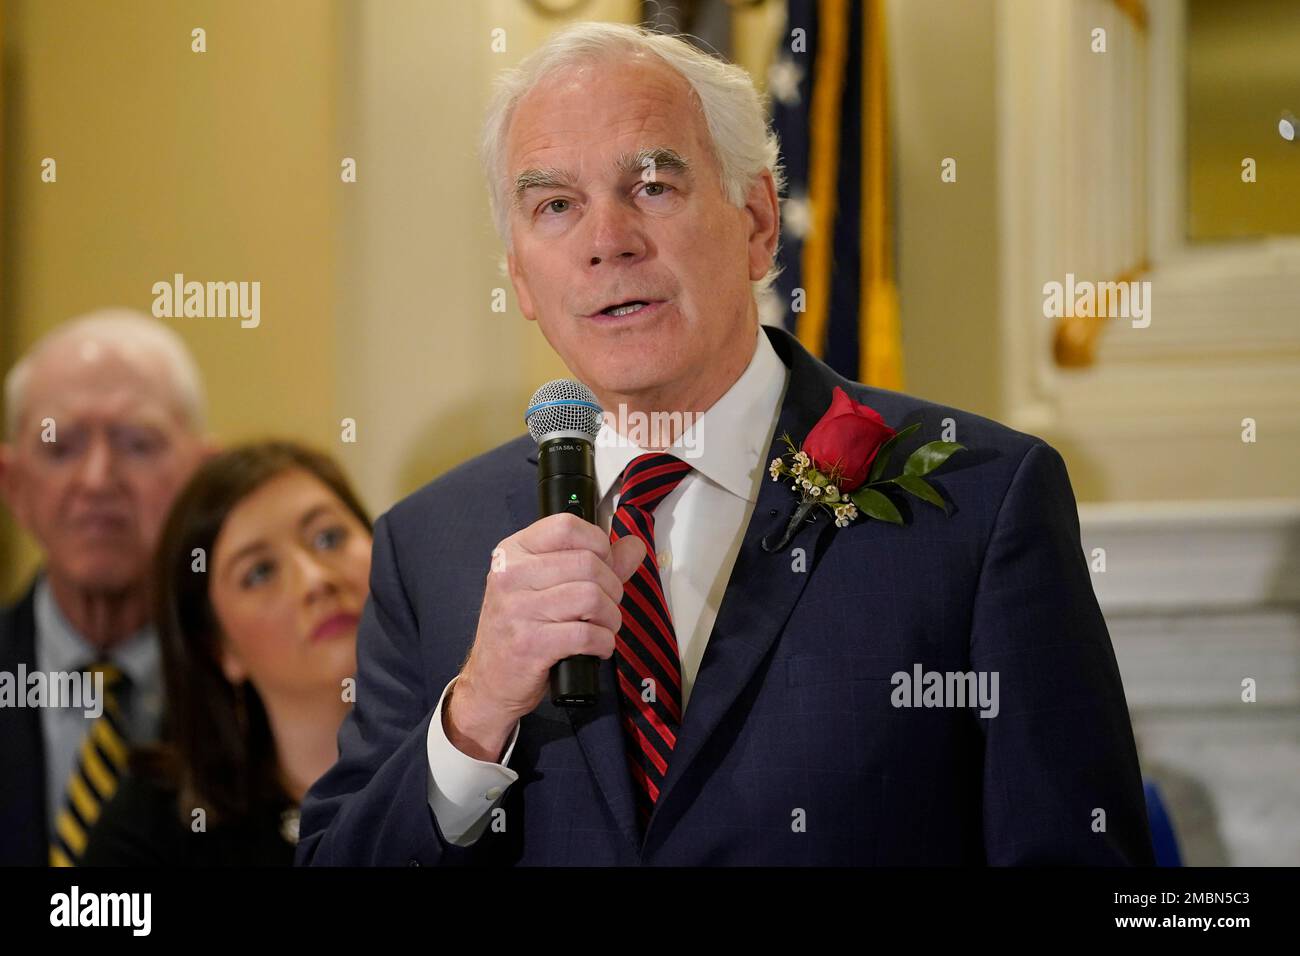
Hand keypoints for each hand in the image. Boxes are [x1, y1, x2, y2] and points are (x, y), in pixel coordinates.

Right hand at [444, 513, 644, 761]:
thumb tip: (634, 546)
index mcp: (513, 552)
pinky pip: (587, 634)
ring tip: (604, 627)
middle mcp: (510, 575)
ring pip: (592, 597)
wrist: (490, 680)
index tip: (603, 563)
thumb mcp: (548, 585)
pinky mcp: (529, 644)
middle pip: (588, 563)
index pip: (566, 526)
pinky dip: (604, 642)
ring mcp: (517, 610)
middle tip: (607, 605)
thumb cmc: (523, 627)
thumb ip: (595, 562)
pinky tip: (597, 647)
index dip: (598, 543)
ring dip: (611, 617)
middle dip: (612, 587)